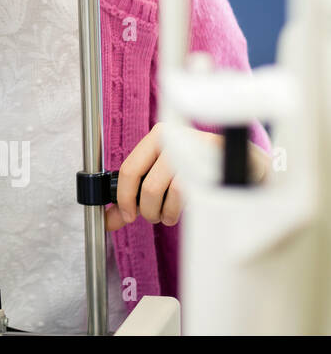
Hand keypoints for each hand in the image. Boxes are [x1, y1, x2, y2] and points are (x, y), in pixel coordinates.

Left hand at [105, 122, 269, 230]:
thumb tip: (109, 217)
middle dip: (147, 210)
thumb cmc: (197, 168)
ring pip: (171, 194)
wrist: (245, 162)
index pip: (129, 168)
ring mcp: (198, 151)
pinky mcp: (217, 166)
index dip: (124, 197)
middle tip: (153, 215)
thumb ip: (133, 193)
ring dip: (166, 213)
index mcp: (158, 135)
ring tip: (169, 213)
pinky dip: (183, 211)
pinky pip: (193, 196)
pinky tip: (184, 209)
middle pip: (148, 186)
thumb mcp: (161, 173)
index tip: (126, 214)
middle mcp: (176, 138)